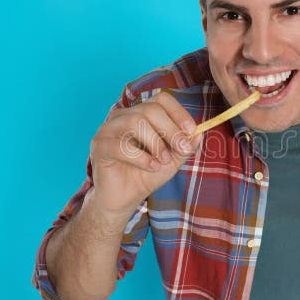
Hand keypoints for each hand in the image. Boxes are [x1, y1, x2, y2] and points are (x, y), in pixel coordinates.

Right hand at [88, 91, 201, 223]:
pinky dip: (141, 157)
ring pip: (135, 122)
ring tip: (163, 161)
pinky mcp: (99, 146)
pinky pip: (121, 145)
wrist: (124, 199)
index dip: (178, 112)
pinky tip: (151, 167)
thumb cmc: (146, 175)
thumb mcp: (172, 160)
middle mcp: (123, 116)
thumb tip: (200, 132)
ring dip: (155, 143)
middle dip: (171, 129)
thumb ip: (185, 146)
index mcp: (141, 114)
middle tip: (181, 149)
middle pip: (150, 109)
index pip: (161, 99)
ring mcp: (108, 129)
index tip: (191, 129)